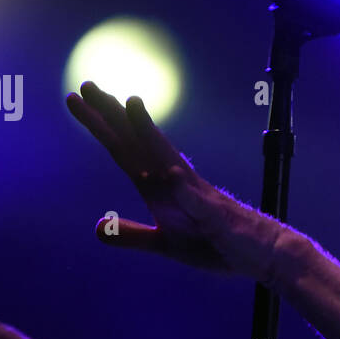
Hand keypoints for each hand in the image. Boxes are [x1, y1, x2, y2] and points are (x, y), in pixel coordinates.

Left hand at [66, 81, 293, 283]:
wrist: (261, 253)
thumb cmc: (216, 244)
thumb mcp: (165, 244)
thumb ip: (132, 235)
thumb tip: (96, 228)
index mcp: (161, 188)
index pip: (125, 151)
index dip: (102, 126)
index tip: (77, 100)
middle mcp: (177, 182)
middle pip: (140, 144)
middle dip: (113, 116)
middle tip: (86, 85)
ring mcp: (198, 198)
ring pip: (169, 159)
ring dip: (150, 134)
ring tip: (131, 104)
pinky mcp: (217, 219)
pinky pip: (199, 204)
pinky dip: (185, 190)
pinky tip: (172, 174)